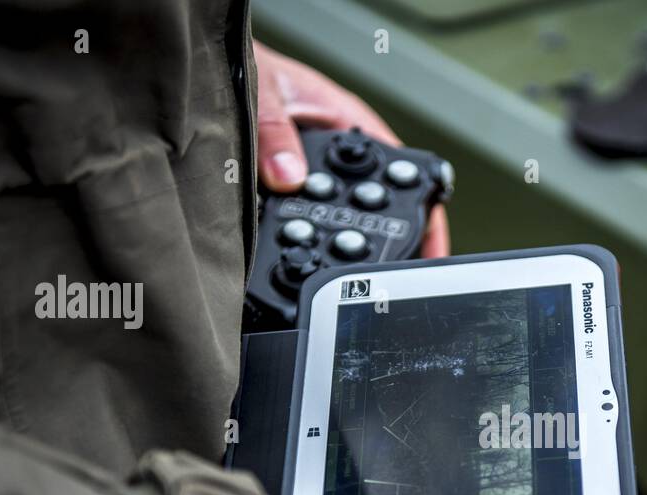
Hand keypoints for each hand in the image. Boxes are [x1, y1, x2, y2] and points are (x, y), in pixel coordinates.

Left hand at [253, 41, 448, 257]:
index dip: (423, 212)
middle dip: (382, 241)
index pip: (404, 173)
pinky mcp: (290, 187)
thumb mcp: (263, 94)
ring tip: (335, 271)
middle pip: (379, 207)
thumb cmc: (248, 64)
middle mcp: (339, 153)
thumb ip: (275, 133)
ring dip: (338, 242)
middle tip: (382, 277)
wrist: (216, 64)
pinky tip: (297, 253)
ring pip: (342, 219)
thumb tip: (289, 174)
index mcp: (349, 124)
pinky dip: (304, 236)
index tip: (429, 247)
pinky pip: (307, 218)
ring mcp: (316, 174)